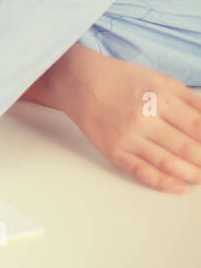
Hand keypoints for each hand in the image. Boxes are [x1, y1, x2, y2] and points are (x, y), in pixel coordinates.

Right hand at [51, 43, 200, 192]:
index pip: (199, 128)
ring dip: (192, 174)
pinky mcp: (113, 150)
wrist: (78, 82)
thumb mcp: (162, 80)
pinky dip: (163, 183)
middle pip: (188, 148)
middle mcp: (144, 118)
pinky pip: (141, 171)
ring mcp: (127, 136)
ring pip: (169, 163)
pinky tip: (179, 187)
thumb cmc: (122, 80)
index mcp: (159, 97)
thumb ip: (192, 101)